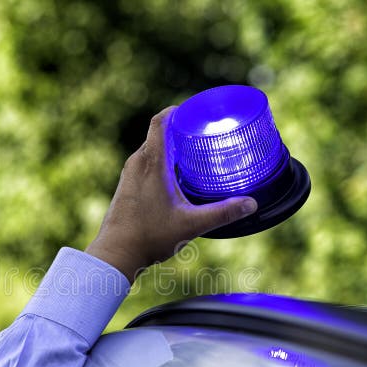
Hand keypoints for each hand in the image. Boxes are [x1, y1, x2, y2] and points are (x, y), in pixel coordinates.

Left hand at [86, 106, 257, 282]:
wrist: (115, 255)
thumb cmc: (149, 237)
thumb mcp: (191, 224)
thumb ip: (222, 213)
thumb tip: (251, 204)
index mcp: (151, 162)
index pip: (161, 120)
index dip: (178, 110)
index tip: (196, 111)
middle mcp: (137, 163)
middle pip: (158, 133)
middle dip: (180, 129)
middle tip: (203, 133)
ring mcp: (129, 175)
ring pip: (151, 150)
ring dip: (170, 147)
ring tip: (194, 154)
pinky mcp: (126, 188)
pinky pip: (145, 164)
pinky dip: (161, 163)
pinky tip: (175, 178)